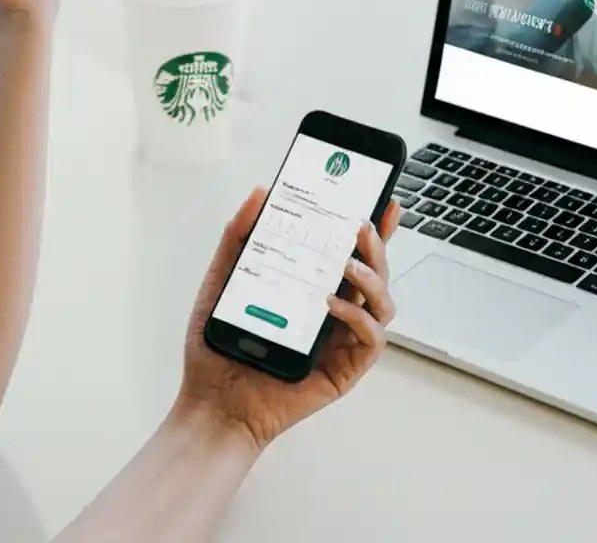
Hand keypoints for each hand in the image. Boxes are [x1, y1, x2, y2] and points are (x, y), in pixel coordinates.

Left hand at [177, 187, 402, 449]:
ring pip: (383, 303)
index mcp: (314, 291)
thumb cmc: (219, 348)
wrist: (212, 402)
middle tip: (362, 225)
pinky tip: (333, 304)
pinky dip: (359, 317)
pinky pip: (371, 339)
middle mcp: (336, 314)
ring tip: (347, 264)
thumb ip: (239, 237)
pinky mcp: (345, 370)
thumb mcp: (223, 281)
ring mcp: (343, 342)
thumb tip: (260, 194)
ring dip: (373, 278)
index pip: (352, 255)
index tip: (383, 200)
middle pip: (376, 274)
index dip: (375, 229)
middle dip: (378, 245)